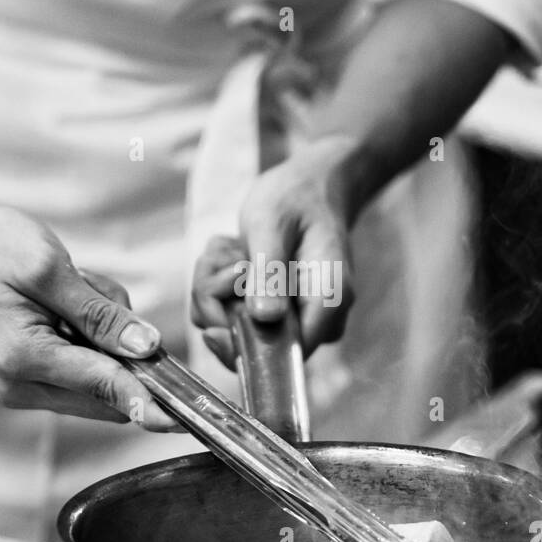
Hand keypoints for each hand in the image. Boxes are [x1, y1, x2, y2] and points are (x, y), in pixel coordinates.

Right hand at [0, 195, 178, 429]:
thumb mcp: (51, 269)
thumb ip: (100, 314)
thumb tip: (147, 350)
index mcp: (21, 358)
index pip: (102, 385)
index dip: (147, 399)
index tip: (182, 420)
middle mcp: (19, 384)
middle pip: (105, 390)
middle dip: (118, 345)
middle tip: (91, 291)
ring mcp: (23, 385)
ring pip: (100, 376)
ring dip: (102, 334)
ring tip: (69, 290)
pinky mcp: (31, 377)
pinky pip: (85, 365)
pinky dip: (89, 334)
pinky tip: (65, 302)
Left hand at [191, 137, 356, 367]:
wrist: (309, 188)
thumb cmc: (296, 198)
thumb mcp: (273, 224)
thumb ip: (269, 272)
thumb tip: (265, 318)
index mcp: (328, 301)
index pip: (286, 354)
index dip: (242, 342)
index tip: (216, 306)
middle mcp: (315, 321)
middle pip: (252, 346)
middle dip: (219, 302)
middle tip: (224, 256)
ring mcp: (294, 320)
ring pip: (233, 330)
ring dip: (214, 288)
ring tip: (230, 248)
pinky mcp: (274, 315)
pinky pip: (230, 317)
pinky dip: (217, 287)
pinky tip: (230, 255)